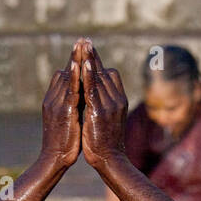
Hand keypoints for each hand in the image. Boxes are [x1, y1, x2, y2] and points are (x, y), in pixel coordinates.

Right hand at [40, 48, 80, 169]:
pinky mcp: (63, 111)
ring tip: (82, 43)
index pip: (64, 76)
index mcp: (54, 100)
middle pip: (66, 71)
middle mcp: (53, 98)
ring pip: (67, 77)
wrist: (54, 160)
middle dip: (75, 55)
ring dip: (75, 59)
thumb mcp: (68, 121)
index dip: (74, 63)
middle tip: (83, 39)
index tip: (82, 50)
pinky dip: (74, 76)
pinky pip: (70, 90)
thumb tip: (82, 99)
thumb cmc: (63, 144)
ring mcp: (57, 103)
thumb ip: (73, 107)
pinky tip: (79, 64)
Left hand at [80, 41, 127, 169]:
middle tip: (84, 39)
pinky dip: (87, 75)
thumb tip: (96, 96)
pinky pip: (93, 89)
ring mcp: (109, 105)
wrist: (109, 161)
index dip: (99, 62)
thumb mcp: (106, 120)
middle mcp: (117, 99)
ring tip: (82, 44)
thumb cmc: (105, 144)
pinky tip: (81, 64)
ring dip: (90, 59)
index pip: (110, 74)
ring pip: (99, 77)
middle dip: (93, 55)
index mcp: (119, 101)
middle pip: (104, 71)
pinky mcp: (99, 112)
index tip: (89, 50)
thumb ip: (103, 106)